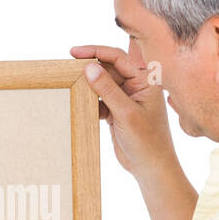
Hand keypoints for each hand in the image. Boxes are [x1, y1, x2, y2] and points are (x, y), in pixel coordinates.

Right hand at [71, 46, 174, 176]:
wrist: (150, 167)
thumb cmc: (147, 140)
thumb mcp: (126, 113)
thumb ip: (107, 89)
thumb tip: (89, 67)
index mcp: (145, 80)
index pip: (117, 58)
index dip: (95, 52)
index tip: (74, 53)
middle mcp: (136, 85)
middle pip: (108, 68)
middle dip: (89, 67)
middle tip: (68, 68)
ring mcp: (125, 98)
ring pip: (102, 84)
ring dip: (88, 85)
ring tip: (70, 85)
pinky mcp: (116, 111)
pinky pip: (99, 99)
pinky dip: (89, 100)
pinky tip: (80, 103)